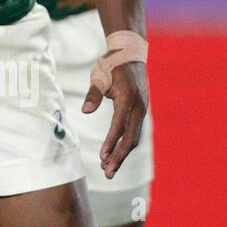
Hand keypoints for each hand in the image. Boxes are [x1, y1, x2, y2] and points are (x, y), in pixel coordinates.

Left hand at [82, 60, 148, 179]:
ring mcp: (142, 110)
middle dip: (118, 157)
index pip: (119, 125)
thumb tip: (85, 111)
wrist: (130, 53)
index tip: (102, 157)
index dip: (111, 143)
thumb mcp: (98, 75)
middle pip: (130, 138)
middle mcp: (138, 106)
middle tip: (107, 173)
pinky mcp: (140, 111)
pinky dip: (125, 144)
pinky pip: (134, 132)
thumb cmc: (111, 64)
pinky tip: (115, 155)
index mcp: (128, 97)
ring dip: (122, 154)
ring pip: (134, 137)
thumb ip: (93, 94)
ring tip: (109, 170)